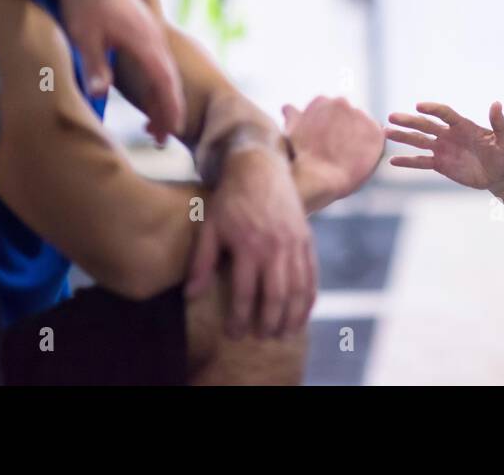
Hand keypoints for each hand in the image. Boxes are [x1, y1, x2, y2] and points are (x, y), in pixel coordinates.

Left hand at [54, 0, 184, 142]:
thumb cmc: (84, 1)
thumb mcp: (84, 35)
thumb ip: (96, 64)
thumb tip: (100, 93)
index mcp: (145, 41)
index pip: (164, 81)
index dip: (168, 107)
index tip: (171, 130)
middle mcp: (155, 39)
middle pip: (169, 81)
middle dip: (168, 110)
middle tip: (162, 139)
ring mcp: (151, 35)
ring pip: (164, 73)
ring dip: (161, 99)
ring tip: (153, 127)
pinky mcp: (144, 33)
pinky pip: (156, 64)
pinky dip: (156, 85)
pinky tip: (147, 96)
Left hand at [185, 148, 315, 338]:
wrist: (260, 167)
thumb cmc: (229, 199)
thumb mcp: (209, 228)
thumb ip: (202, 263)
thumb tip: (191, 296)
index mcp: (249, 246)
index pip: (246, 294)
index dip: (241, 318)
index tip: (235, 333)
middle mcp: (276, 246)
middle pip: (277, 296)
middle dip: (270, 322)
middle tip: (262, 337)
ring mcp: (295, 243)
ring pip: (299, 289)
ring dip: (293, 315)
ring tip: (284, 333)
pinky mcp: (306, 239)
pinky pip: (312, 274)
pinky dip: (309, 297)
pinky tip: (302, 312)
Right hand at [282, 97, 383, 203]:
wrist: (317, 177)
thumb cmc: (301, 158)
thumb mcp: (292, 132)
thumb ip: (294, 116)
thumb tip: (288, 107)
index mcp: (321, 101)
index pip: (332, 112)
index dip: (330, 130)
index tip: (326, 144)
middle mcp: (341, 103)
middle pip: (348, 117)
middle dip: (344, 131)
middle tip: (337, 152)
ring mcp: (359, 115)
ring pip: (363, 126)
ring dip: (359, 138)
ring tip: (348, 157)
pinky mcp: (375, 131)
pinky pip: (377, 137)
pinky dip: (372, 147)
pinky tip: (360, 159)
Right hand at [385, 102, 503, 190]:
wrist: (498, 175)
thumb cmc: (503, 155)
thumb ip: (499, 123)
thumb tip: (496, 104)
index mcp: (463, 125)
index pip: (444, 114)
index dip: (432, 109)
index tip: (419, 106)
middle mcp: (449, 135)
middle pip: (426, 125)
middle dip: (409, 121)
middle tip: (392, 117)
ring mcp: (442, 149)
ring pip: (419, 141)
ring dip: (403, 137)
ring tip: (387, 132)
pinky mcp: (439, 164)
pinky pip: (421, 162)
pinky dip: (407, 162)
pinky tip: (392, 161)